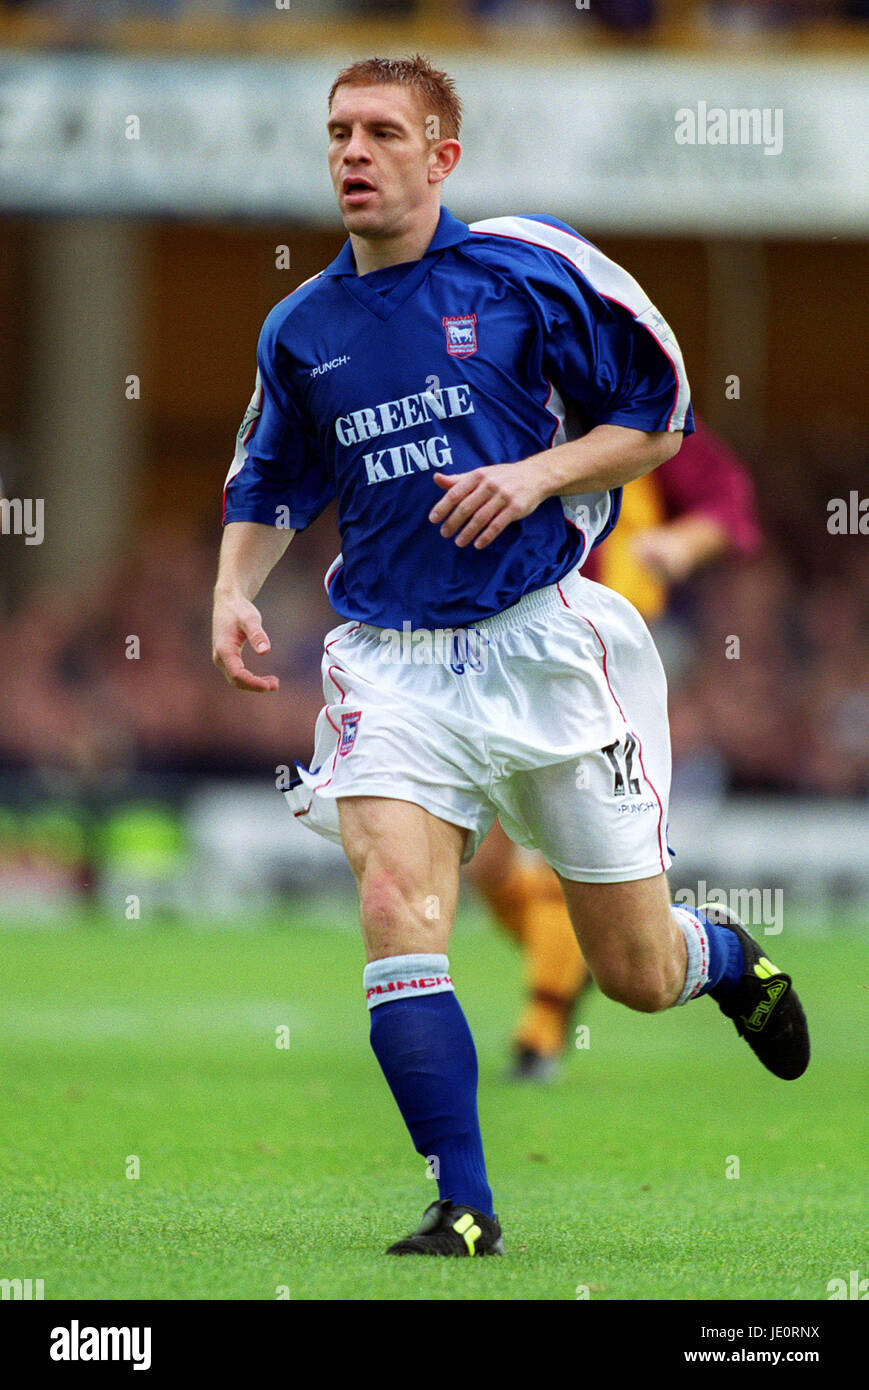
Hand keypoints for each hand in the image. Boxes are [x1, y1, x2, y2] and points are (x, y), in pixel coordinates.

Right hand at [212, 591, 278, 692]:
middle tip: (276, 685)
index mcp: (224, 649)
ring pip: (236, 680)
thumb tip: (265, 652)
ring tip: (275, 684)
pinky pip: (238, 674)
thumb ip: (257, 635)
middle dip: (255, 686)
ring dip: (254, 684)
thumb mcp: (250, 619)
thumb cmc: (239, 609)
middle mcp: (220, 657)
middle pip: (236, 681)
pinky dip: (251, 679)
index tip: (269, 686)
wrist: (228, 601)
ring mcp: (222, 658)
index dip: (252, 683)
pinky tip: (266, 679)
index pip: (237, 674)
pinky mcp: (227, 657)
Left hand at [428, 462, 545, 549]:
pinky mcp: (515, 508)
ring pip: (480, 518)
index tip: (433, 519)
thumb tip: (436, 478)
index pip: (455, 493)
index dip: (443, 507)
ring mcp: (503, 496)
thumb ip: (458, 480)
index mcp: (478, 476)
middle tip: (444, 534)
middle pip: (466, 507)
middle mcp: (489, 485)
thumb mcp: (481, 474)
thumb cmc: (502, 477)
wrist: (535, 476)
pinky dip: (486, 536)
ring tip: (459, 542)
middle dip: (453, 522)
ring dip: (468, 532)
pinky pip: (497, 525)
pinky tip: (478, 544)